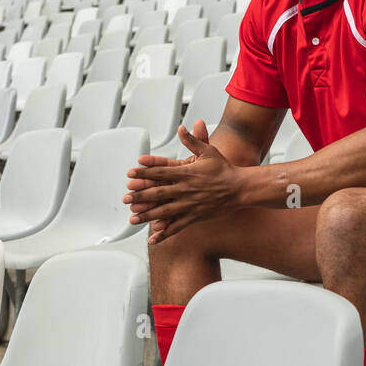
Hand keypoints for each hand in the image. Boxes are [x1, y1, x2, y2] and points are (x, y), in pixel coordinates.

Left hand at [124, 120, 238, 243]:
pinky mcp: (195, 216)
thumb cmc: (224, 169)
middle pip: (158, 192)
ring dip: (147, 215)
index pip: (160, 171)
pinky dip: (164, 233)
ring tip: (133, 219)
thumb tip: (182, 128)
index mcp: (187, 172)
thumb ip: (193, 140)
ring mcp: (190, 204)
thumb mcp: (209, 151)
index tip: (130, 174)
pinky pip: (177, 226)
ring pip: (164, 211)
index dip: (144, 172)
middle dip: (140, 196)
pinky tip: (153, 238)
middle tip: (125, 198)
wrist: (240, 188)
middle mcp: (186, 189)